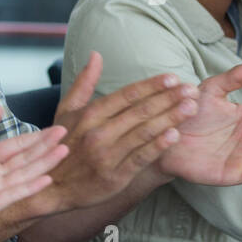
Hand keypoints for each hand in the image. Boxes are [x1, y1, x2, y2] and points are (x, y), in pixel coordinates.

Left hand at [0, 104, 68, 238]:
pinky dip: (29, 187)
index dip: (35, 137)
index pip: (16, 146)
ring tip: (63, 152)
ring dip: (44, 164)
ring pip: (24, 175)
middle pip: (25, 158)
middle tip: (66, 135)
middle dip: (46, 147)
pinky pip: (13, 195)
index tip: (54, 128)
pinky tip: (45, 178)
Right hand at [37, 52, 200, 213]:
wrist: (49, 187)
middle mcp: (98, 132)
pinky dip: (158, 145)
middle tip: (192, 89)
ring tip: (191, 107)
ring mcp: (107, 154)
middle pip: (140, 110)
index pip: (127, 94)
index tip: (173, 78)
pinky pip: (140, 157)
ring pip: (144, 132)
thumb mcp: (66, 111)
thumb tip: (96, 55)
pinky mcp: (114, 176)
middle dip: (169, 98)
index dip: (152, 85)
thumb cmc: (61, 145)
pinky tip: (175, 135)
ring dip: (170, 117)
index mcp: (89, 114)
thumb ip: (84, 82)